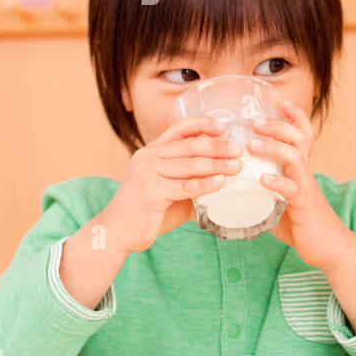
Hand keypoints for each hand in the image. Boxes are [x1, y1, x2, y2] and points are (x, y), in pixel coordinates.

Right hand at [106, 116, 244, 252]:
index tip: (222, 128)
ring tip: (237, 166)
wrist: (117, 231)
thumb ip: (191, 183)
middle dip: (217, 147)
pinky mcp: (151, 191)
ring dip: (216, 164)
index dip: (201, 124)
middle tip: (239, 150)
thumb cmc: (147, 212)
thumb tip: (224, 182)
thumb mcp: (170, 190)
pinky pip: (184, 186)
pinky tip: (221, 182)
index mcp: (152, 152)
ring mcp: (148, 173)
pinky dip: (205, 184)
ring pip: (189, 165)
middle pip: (189, 146)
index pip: (178, 128)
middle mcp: (148, 157)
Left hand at [248, 98, 354, 269]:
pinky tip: (263, 180)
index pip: (302, 133)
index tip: (278, 100)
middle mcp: (305, 172)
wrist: (327, 246)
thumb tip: (233, 188)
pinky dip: (277, 182)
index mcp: (300, 168)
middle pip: (297, 138)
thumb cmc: (302, 223)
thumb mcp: (280, 200)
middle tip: (254, 120)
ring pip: (294, 157)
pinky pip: (292, 189)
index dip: (294, 115)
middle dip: (277, 124)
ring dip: (273, 147)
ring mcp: (305, 187)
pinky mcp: (304, 204)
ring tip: (252, 145)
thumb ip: (262, 190)